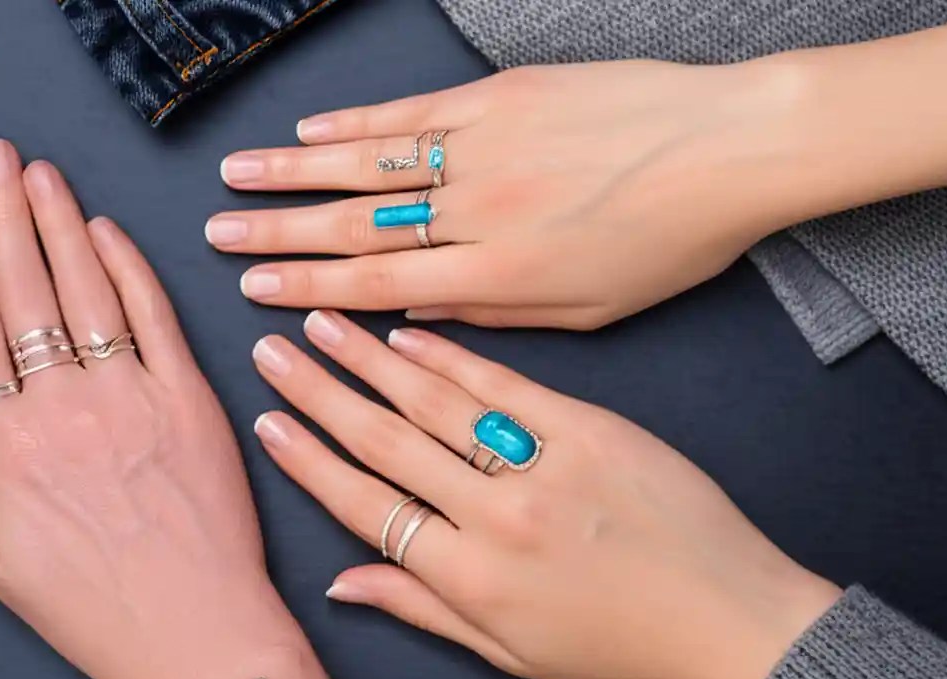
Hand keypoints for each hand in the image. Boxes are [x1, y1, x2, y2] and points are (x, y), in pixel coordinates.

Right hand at [0, 140, 342, 678]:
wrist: (197, 634)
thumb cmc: (94, 605)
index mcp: (11, 444)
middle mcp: (69, 408)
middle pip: (26, 290)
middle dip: (6, 213)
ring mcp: (136, 398)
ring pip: (89, 290)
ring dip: (63, 223)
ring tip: (42, 175)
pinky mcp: (194, 401)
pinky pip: (157, 318)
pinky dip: (131, 268)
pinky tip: (109, 230)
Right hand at [208, 58, 855, 328]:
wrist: (731, 147)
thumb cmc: (670, 241)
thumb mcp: (588, 310)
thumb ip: (496, 315)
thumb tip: (418, 315)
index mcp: (499, 273)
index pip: (378, 285)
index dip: (308, 290)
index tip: (254, 290)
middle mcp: (477, 209)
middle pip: (356, 224)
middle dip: (278, 234)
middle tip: (215, 236)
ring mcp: (484, 146)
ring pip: (368, 162)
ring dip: (294, 173)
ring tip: (234, 177)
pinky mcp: (499, 96)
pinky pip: (411, 114)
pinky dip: (355, 122)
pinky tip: (310, 133)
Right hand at [251, 310, 841, 678]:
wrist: (733, 618)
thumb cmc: (621, 645)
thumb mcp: (512, 651)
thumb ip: (421, 607)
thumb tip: (342, 584)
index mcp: (472, 576)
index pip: (366, 506)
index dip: (308, 461)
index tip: (267, 421)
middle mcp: (497, 515)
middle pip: (386, 442)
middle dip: (319, 393)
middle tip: (272, 350)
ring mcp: (546, 464)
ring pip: (435, 403)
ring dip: (369, 360)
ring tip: (322, 323)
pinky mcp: (592, 428)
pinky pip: (507, 386)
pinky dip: (452, 357)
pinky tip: (408, 332)